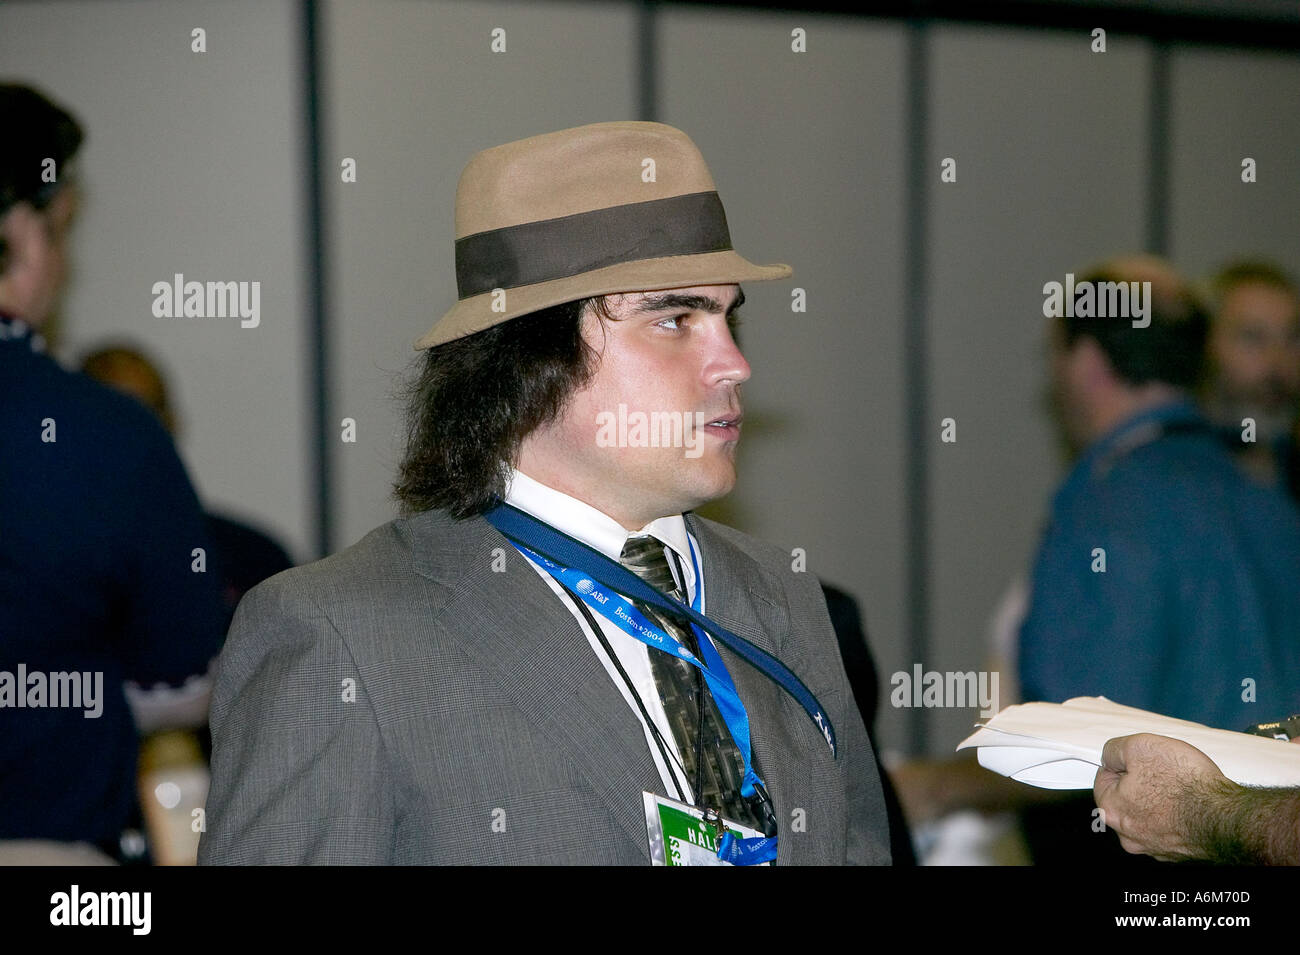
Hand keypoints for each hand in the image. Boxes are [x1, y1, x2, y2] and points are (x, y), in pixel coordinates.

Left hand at [1093, 733, 1232, 860]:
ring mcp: (1156, 847)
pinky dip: (1177, 814)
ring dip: (1159, 799)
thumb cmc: (1186, 784)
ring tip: (1179, 786)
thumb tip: (1111, 755)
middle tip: (1161, 770)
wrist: (1227, 817)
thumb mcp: (1140, 747)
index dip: (1121, 763)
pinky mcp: (1180, 851)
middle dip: (1140, 782)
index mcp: (1112, 811)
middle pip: (1126, 799)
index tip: (1137, 759)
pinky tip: (1190, 803)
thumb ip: (1115, 750)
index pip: (1103, 779)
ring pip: (1149, 813)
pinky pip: (1171, 825)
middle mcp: (1130, 836)